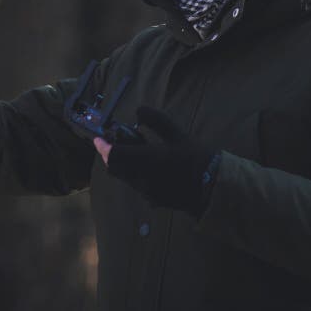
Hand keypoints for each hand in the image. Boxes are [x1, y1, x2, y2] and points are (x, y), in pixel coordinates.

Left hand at [97, 106, 218, 217]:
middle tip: (115, 141)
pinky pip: (135, 185)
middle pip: (114, 168)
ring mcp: (147, 192)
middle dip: (110, 155)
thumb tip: (139, 110)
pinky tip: (148, 164)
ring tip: (135, 150)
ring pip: (124, 177)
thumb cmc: (196, 157)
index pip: (114, 155)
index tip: (98, 137)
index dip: (103, 146)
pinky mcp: (153, 200)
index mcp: (148, 160)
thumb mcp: (178, 134)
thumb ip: (157, 120)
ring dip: (122, 164)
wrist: (212, 188)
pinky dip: (133, 173)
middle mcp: (142, 179)